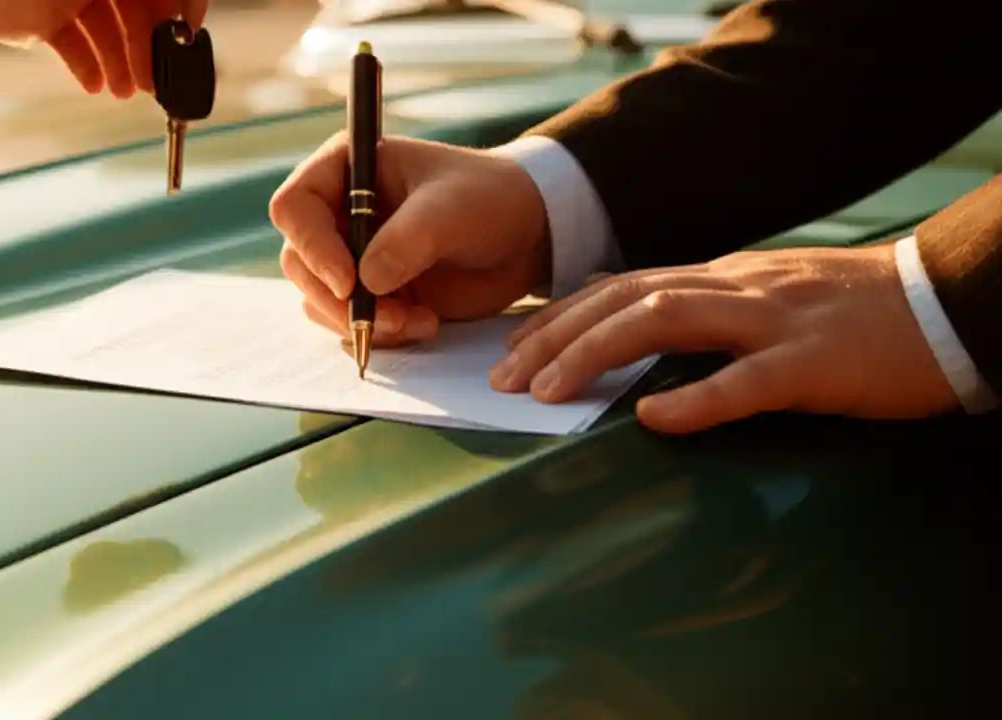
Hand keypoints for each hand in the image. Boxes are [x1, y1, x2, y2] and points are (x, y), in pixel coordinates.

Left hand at [0, 0, 206, 96]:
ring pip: (107, 30)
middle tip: (155, 82)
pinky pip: (74, 44)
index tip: (187, 36)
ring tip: (124, 93)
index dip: (180, 7)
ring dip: (120, 63)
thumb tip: (182, 7)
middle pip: (135, 10)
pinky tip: (94, 87)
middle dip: (147, 47)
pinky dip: (86, 65)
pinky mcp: (43, 19)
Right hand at [269, 134, 550, 346]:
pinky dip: (381, 334)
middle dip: (337, 298)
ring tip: (417, 322)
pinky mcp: (371, 293)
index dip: (312, 247)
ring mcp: (351, 256)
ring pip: (318, 299)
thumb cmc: (488, 200)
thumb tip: (364, 282)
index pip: (294, 207)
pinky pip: (349, 322)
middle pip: (299, 262)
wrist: (527, 234)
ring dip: (361, 321)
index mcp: (346, 169)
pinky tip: (425, 325)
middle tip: (386, 317)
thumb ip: (405, 241)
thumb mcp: (449, 212)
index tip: (348, 280)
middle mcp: (338, 212)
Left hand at [490, 244, 957, 433]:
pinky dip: (696, 400)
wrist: (947, 302)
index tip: (511, 349)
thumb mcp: (766, 302)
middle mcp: (735, 286)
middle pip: (625, 296)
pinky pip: (748, 380)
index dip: (559, 316)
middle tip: (503, 380)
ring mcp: (774, 318)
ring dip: (597, 353)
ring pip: (668, 320)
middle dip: (556, 337)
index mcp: (722, 277)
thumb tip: (639, 337)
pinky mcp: (813, 361)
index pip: (620, 285)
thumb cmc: (852, 315)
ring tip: (547, 393)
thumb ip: (706, 313)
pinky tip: (653, 420)